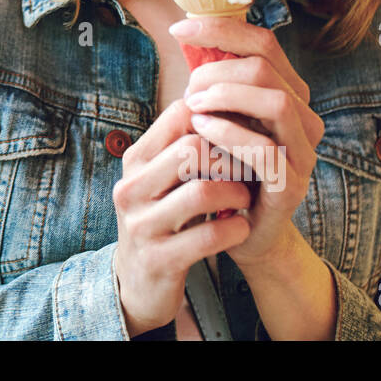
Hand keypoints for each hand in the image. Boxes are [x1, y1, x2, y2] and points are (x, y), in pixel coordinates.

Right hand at [112, 96, 252, 333]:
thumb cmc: (163, 218)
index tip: (242, 134)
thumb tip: (225, 98)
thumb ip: (183, 143)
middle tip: (250, 169)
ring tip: (245, 198)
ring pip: (202, 191)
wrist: (138, 282)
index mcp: (135, 160)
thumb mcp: (162, 177)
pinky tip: (241, 228)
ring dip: (237, 193)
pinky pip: (209, 235)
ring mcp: (141, 224)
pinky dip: (235, 230)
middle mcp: (131, 187)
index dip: (220, 118)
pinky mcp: (158, 259)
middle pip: (192, 148)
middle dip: (231, 158)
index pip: (180, 114)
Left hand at [169, 17, 324, 268]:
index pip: (263, 42)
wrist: (244, 231)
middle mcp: (304, 117)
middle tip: (187, 90)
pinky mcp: (292, 184)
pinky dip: (228, 133)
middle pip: (267, 67)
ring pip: (277, 102)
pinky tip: (202, 129)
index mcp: (288, 93)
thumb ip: (213, 81)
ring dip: (227, 97)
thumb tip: (185, 33)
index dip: (220, 29)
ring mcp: (303, 151)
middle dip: (217, 71)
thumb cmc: (226, 167)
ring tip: (193, 106)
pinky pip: (265, 149)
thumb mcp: (219, 117)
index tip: (178, 30)